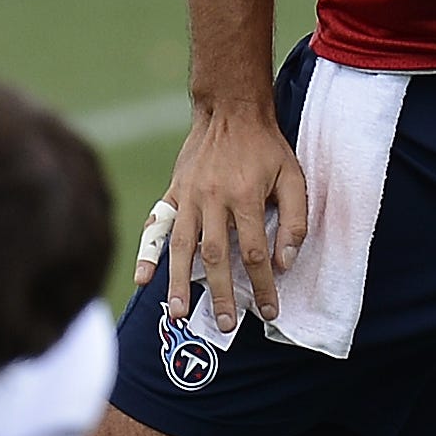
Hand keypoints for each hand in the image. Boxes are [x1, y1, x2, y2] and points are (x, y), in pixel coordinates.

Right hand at [150, 99, 305, 332]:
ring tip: (180, 314)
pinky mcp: (174, 192)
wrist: (231, 110)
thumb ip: (293, 220)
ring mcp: (189, 196)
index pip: (255, 253)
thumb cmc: (266, 147)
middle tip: (226, 325)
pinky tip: (143, 279)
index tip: (270, 311)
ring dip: (180, 283)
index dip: (263, 285)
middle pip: (216, 256)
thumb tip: (284, 262)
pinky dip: (148, 254)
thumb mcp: (293, 177)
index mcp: (246, 196)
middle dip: (222, 294)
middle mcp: (213, 199)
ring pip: (183, 247)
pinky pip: (157, 225)